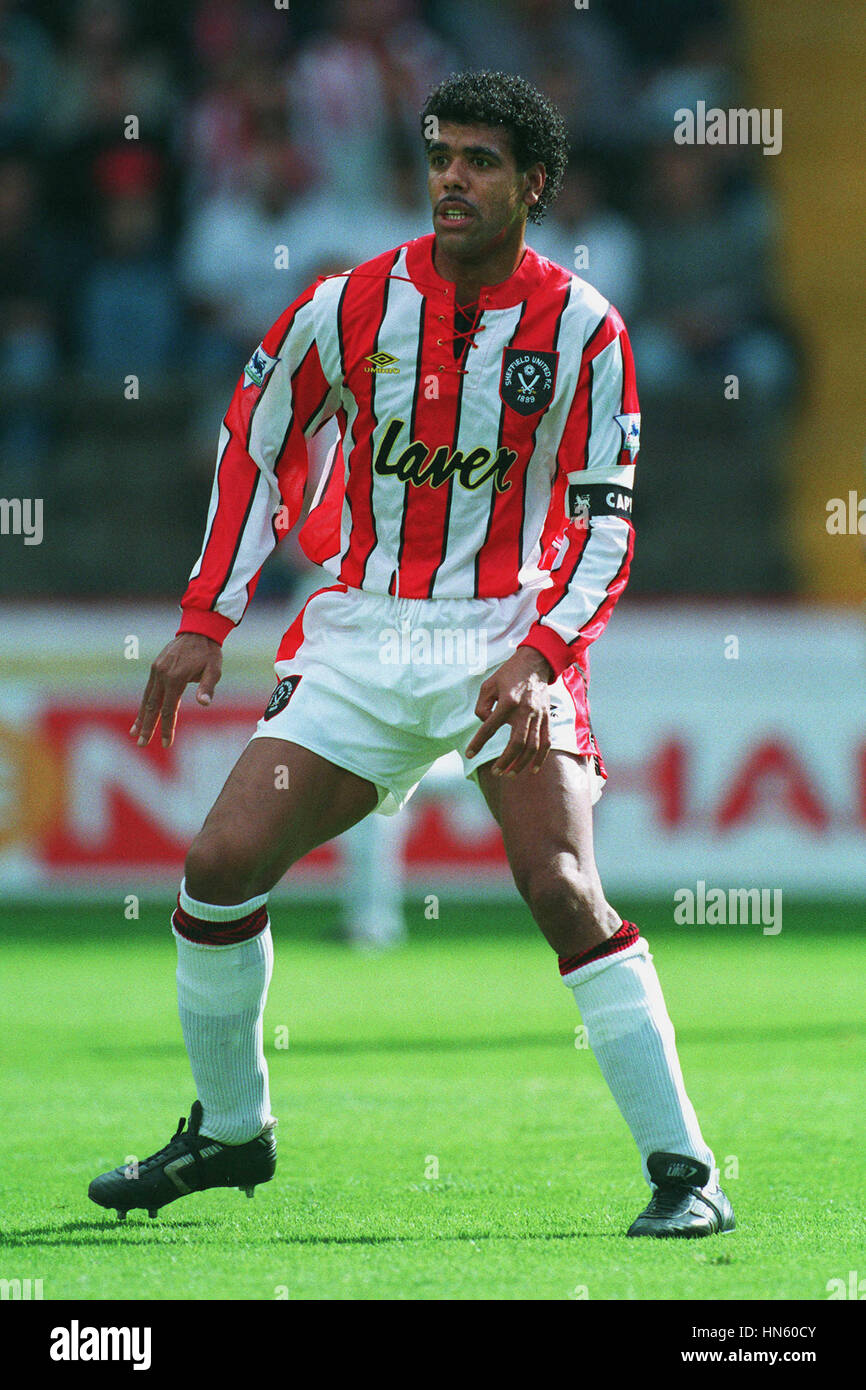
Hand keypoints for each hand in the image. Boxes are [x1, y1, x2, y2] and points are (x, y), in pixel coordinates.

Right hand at [131, 633, 221, 748]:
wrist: (199, 631)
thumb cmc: (209, 653)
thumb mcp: (214, 669)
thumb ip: (207, 687)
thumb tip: (204, 703)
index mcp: (175, 678)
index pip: (169, 710)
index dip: (167, 728)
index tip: (166, 744)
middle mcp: (162, 675)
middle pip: (152, 707)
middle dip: (147, 727)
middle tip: (141, 745)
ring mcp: (156, 670)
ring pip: (147, 698)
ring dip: (141, 717)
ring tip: (134, 733)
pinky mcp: (155, 667)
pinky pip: (148, 689)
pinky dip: (144, 703)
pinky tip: (141, 713)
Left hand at [465, 646, 553, 776]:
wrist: (535, 663)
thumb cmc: (508, 675)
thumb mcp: (488, 685)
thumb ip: (482, 706)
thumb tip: (486, 722)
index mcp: (508, 702)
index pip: (490, 727)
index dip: (478, 742)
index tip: (469, 753)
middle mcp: (525, 711)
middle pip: (517, 743)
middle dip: (506, 761)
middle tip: (496, 772)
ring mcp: (539, 715)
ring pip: (532, 746)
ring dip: (521, 764)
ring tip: (510, 774)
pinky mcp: (547, 718)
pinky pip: (546, 742)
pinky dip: (540, 758)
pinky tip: (532, 770)